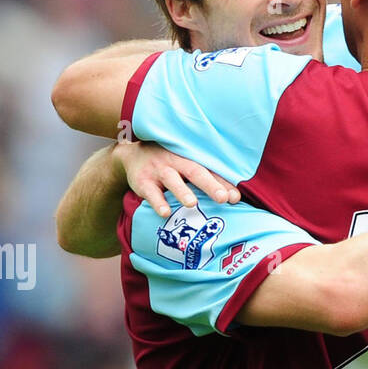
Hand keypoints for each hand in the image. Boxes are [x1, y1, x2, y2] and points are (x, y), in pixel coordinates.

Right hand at [114, 141, 240, 216]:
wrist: (132, 155)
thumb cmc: (170, 164)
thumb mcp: (186, 165)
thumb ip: (208, 179)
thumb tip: (235, 197)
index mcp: (191, 158)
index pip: (211, 171)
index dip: (224, 184)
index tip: (235, 198)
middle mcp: (177, 162)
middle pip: (195, 172)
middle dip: (209, 185)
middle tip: (222, 198)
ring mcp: (159, 171)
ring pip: (172, 180)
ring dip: (182, 192)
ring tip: (192, 204)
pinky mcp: (143, 181)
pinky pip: (150, 192)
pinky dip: (157, 202)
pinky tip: (165, 213)